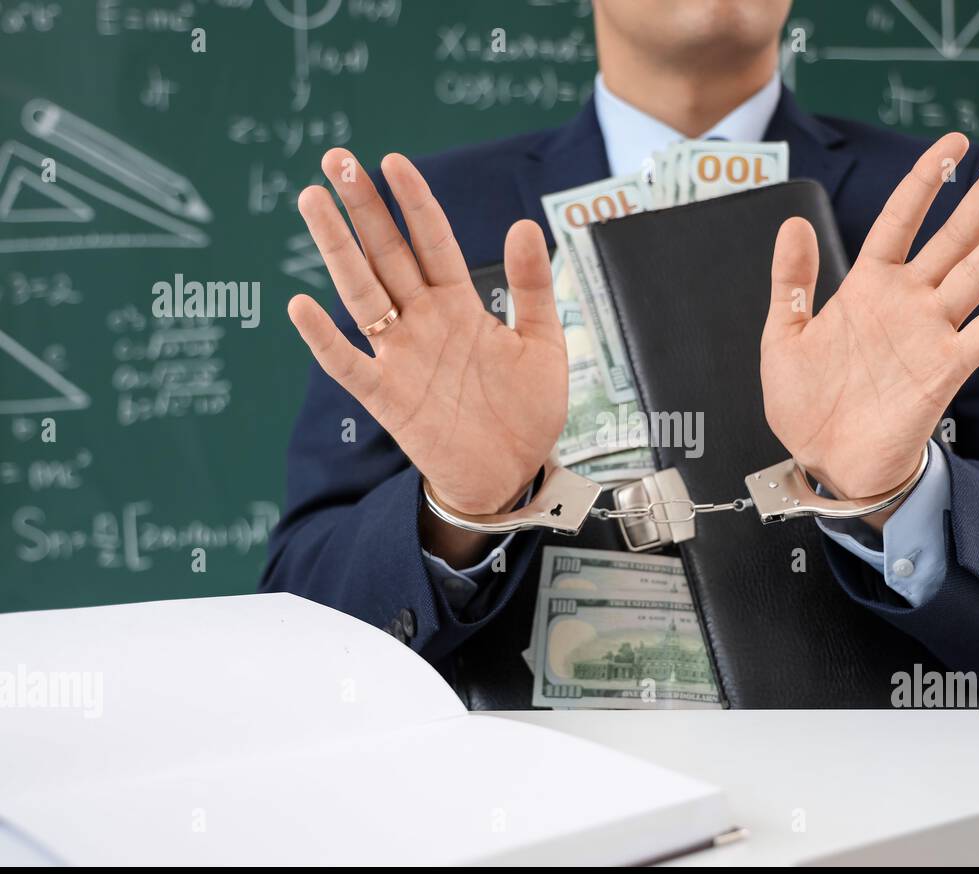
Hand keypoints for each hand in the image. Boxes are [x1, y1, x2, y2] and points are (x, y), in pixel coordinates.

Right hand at [288, 149, 566, 516]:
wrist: (513, 474)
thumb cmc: (527, 410)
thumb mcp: (543, 343)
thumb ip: (532, 287)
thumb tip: (524, 223)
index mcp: (459, 306)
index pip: (431, 242)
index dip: (414, 202)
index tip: (393, 161)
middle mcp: (423, 322)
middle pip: (386, 255)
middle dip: (362, 208)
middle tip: (336, 158)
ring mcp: (401, 357)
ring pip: (361, 293)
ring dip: (336, 250)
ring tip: (312, 200)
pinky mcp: (388, 398)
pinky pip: (349, 364)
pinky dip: (324, 338)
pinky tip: (300, 305)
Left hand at [761, 134, 978, 514]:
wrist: (825, 462)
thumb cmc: (804, 404)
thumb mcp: (782, 336)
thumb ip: (791, 281)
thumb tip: (793, 222)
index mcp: (866, 287)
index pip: (900, 220)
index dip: (926, 180)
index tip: (953, 144)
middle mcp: (906, 302)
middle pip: (955, 234)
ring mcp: (931, 332)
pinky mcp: (946, 369)